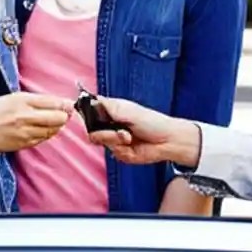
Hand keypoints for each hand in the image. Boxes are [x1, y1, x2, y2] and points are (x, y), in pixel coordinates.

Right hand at [0, 92, 72, 155]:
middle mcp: (25, 117)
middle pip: (58, 118)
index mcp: (21, 101)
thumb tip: (60, 103)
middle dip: (64, 116)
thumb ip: (35, 100)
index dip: (65, 104)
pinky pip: (43, 139)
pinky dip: (46, 134)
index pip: (52, 102)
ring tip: (48, 121)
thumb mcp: (12, 98)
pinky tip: (39, 129)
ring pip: (53, 130)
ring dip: (56, 126)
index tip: (69, 105)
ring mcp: (25, 132)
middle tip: (64, 114)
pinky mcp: (24, 144)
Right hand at [83, 97, 200, 165]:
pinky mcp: (120, 153)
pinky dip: (123, 150)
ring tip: (129, 138)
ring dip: (115, 140)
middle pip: (91, 130)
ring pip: (100, 142)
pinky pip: (112, 153)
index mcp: (111, 111)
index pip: (89, 111)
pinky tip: (132, 146)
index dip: (85, 114)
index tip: (85, 117)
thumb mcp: (127, 109)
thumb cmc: (152, 122)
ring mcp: (114, 140)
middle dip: (105, 132)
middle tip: (119, 131)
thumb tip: (89, 99)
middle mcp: (110, 125)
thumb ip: (106, 106)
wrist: (167, 141)